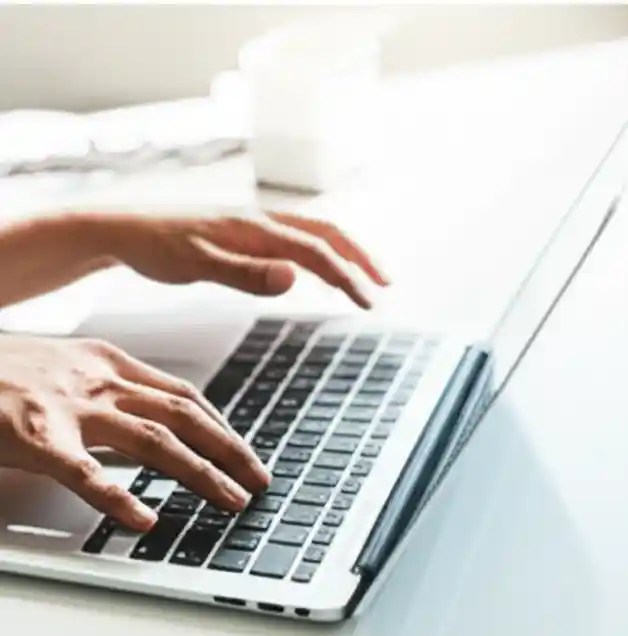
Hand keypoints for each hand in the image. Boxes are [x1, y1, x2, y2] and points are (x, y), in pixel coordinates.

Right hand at [0, 335, 269, 530]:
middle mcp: (96, 378)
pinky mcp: (31, 434)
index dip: (222, 425)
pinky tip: (144, 520)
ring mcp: (66, 404)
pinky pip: (85, 472)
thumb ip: (103, 394)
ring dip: (201, 472)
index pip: (183, 394)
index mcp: (105, 360)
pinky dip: (118, 498)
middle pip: (185, 414)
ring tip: (231, 501)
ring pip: (154, 439)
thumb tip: (148, 425)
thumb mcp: (59, 370)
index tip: (246, 450)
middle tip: (259, 480)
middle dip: (230, 449)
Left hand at [92, 211, 389, 307]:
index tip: (370, 301)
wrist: (122, 228)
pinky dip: (321, 253)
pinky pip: (296, 238)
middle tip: (385, 286)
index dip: (348, 275)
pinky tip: (320, 273)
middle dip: (360, 259)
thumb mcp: (197, 264)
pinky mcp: (246, 232)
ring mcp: (256, 224)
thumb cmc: (155, 247)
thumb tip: (296, 278)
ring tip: (366, 278)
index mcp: (257, 227)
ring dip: (345, 254)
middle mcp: (263, 220)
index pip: (317, 251)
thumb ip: (246, 273)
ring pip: (315, 233)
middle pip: (327, 233)